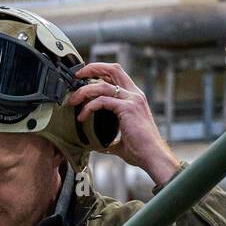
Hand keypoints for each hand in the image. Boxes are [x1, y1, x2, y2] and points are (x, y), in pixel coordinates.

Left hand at [66, 62, 179, 183]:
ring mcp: (132, 100)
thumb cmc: (140, 150)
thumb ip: (110, 138)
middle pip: (112, 69)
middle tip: (76, 76)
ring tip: (73, 101)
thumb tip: (99, 145)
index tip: (84, 77)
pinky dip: (89, 107)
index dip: (100, 71)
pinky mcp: (127, 109)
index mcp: (134, 98)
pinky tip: (82, 117)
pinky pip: (102, 101)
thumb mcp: (121, 139)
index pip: (117, 74)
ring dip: (84, 91)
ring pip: (103, 85)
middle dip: (92, 69)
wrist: (153, 156)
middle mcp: (134, 94)